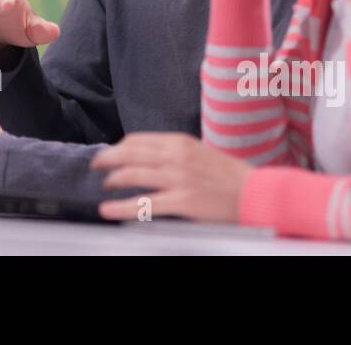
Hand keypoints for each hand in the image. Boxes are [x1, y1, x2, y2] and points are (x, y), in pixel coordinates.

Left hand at [90, 132, 252, 221]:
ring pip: (132, 174)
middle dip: (107, 159)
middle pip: (130, 153)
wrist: (255, 192)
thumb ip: (175, 153)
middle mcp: (176, 156)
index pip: (138, 140)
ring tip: (103, 185)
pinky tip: (108, 209)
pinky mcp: (182, 201)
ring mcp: (178, 178)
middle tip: (95, 165)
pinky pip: (144, 203)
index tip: (110, 152)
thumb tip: (149, 157)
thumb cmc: (229, 176)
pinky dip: (121, 207)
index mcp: (180, 142)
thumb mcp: (200, 153)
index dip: (119, 147)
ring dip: (112, 179)